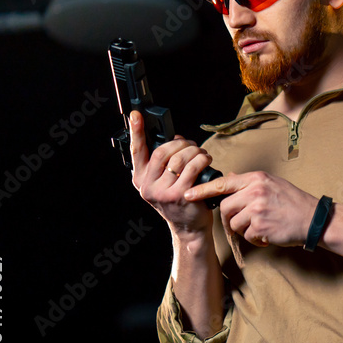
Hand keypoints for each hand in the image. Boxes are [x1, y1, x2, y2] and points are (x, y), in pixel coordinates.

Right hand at [129, 111, 214, 234]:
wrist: (189, 227)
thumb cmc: (179, 199)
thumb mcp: (165, 181)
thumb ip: (165, 161)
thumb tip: (175, 138)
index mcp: (140, 179)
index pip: (136, 151)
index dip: (136, 131)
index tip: (135, 114)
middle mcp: (147, 186)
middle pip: (163, 151)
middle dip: (181, 143)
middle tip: (191, 145)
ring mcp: (163, 192)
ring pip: (180, 158)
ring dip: (195, 151)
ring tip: (202, 154)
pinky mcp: (180, 195)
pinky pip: (193, 167)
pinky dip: (202, 160)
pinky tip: (206, 161)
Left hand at [185, 171, 320, 247]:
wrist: (313, 219)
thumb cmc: (293, 202)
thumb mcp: (272, 184)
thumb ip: (250, 183)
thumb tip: (230, 177)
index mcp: (257, 178)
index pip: (223, 183)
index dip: (203, 190)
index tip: (188, 195)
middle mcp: (255, 191)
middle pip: (225, 207)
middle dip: (229, 217)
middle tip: (241, 223)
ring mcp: (257, 208)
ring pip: (233, 223)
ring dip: (243, 229)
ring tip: (260, 227)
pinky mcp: (260, 225)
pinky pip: (245, 234)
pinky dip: (254, 238)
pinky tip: (267, 234)